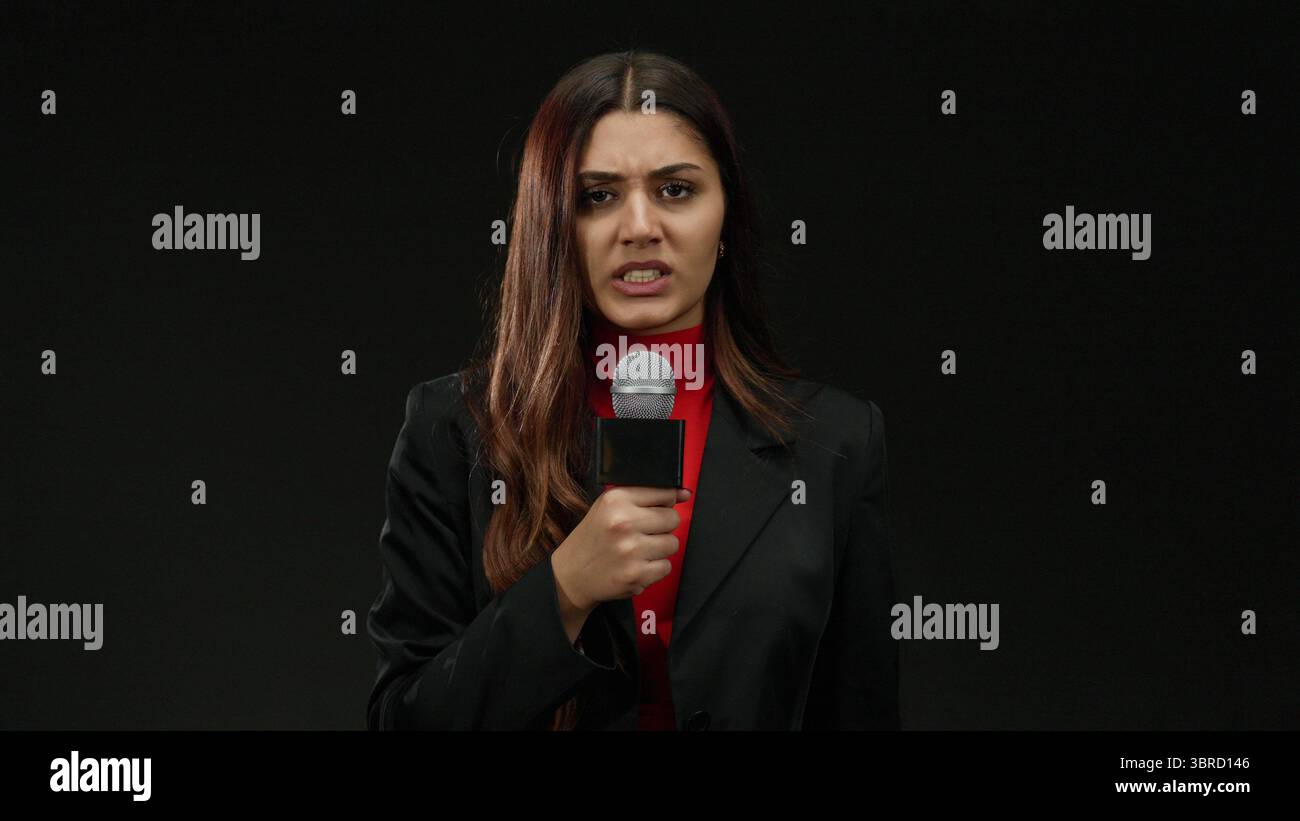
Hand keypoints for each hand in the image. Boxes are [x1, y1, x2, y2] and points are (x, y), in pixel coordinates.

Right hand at [552, 485, 689, 614]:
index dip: (666, 502)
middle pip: (673, 519)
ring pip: (672, 543)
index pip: (665, 492)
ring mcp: (631, 550)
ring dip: (659, 549)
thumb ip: (645, 497)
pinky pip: (666, 566)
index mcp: (616, 500)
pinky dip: (654, 568)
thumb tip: (684, 494)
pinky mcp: (637, 574)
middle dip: (662, 527)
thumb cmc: (593, 539)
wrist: (570, 575)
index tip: (662, 508)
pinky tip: (636, 565)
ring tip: (637, 550)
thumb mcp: (608, 507)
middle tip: (642, 533)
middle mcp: (623, 522)